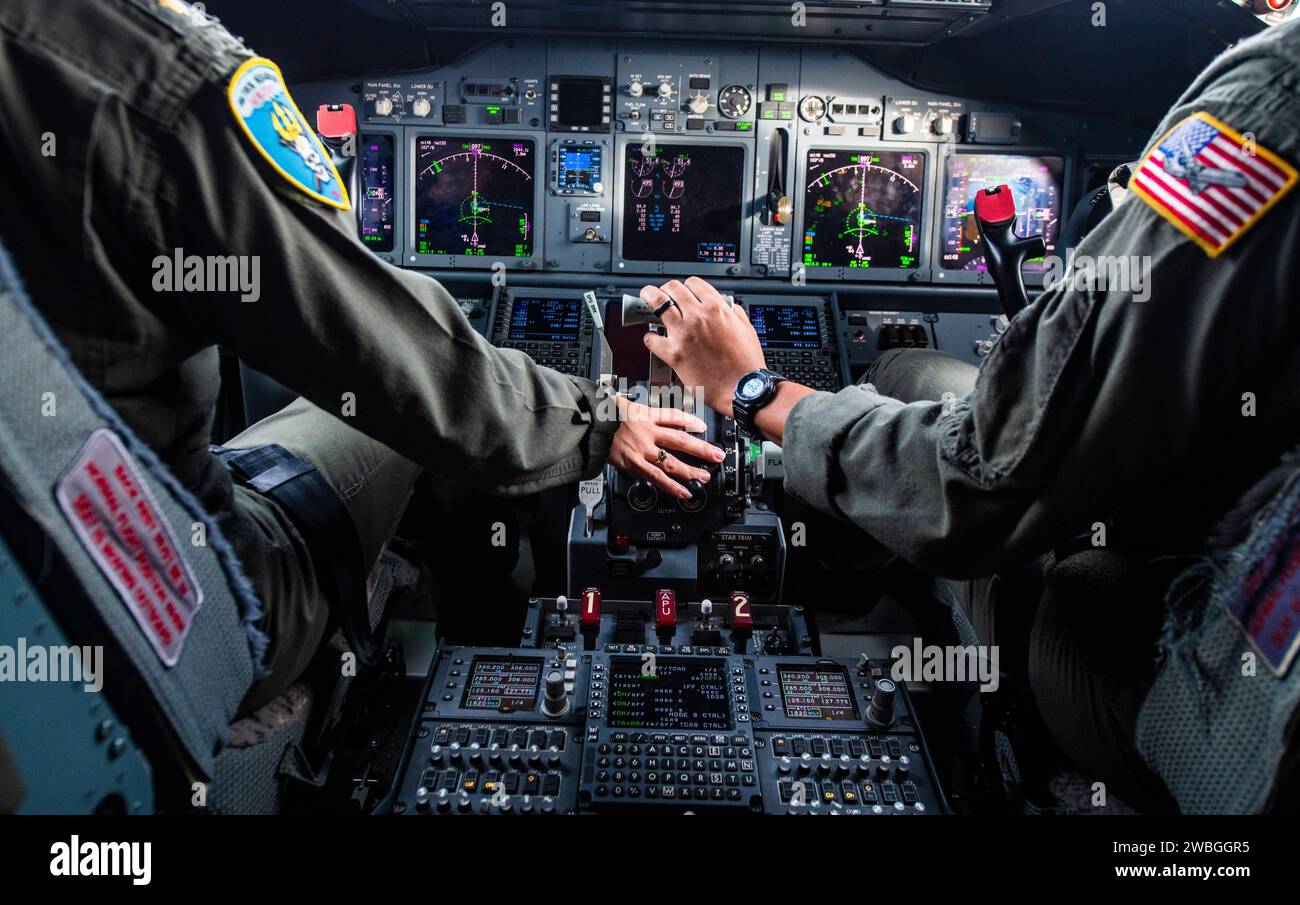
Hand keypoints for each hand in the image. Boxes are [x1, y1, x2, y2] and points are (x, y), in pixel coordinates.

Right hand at [608, 396, 725, 499]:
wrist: (585, 423)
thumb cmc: (598, 414)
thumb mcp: (619, 403)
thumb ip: (632, 411)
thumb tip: (635, 411)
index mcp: (644, 414)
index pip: (674, 416)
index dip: (690, 421)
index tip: (701, 426)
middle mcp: (647, 432)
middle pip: (681, 440)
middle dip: (702, 449)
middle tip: (716, 456)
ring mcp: (642, 449)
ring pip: (672, 462)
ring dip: (690, 471)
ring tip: (704, 477)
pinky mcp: (633, 464)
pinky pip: (657, 477)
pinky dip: (672, 486)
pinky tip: (683, 492)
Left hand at [639, 277, 766, 415]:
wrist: (743, 389)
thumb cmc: (747, 365)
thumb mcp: (747, 330)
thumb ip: (735, 314)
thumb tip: (728, 307)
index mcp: (717, 309)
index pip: (693, 283)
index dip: (686, 286)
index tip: (683, 292)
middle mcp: (698, 317)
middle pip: (672, 288)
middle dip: (665, 289)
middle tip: (661, 294)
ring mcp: (683, 334)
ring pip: (657, 303)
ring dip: (650, 299)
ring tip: (647, 301)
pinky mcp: (673, 354)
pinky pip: (651, 339)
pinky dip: (650, 338)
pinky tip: (653, 339)